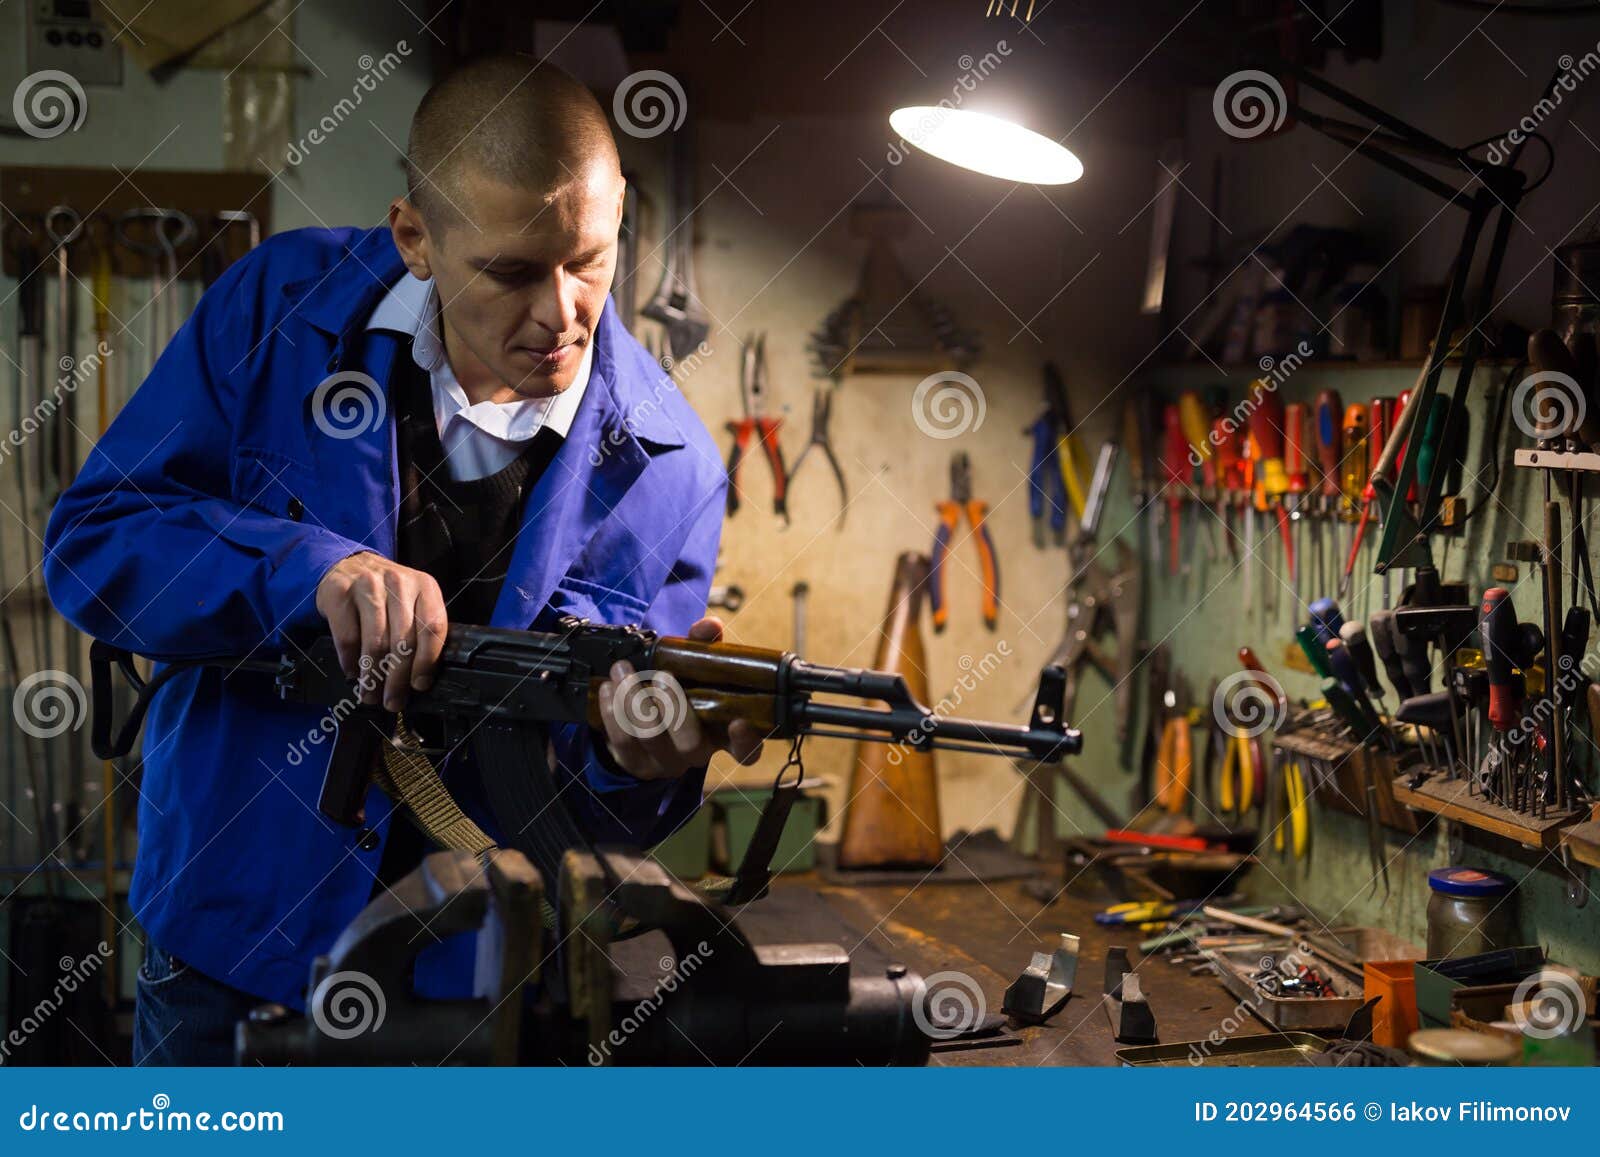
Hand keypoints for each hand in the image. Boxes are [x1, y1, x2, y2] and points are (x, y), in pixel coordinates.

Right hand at [315, 552, 447, 710]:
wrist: (347, 565)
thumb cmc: (385, 593)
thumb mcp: (411, 602)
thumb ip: (420, 630)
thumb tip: (419, 679)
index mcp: (425, 587)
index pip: (433, 628)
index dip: (427, 661)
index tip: (419, 685)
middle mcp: (399, 583)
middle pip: (404, 640)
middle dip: (397, 679)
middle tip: (392, 701)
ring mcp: (368, 586)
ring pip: (375, 642)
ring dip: (373, 676)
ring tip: (370, 695)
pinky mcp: (340, 593)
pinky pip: (347, 637)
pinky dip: (350, 661)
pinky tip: (352, 672)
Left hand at [595, 616, 765, 780]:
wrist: (641, 720)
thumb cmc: (679, 690)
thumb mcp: (694, 669)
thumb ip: (704, 646)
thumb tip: (710, 626)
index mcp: (720, 734)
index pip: (746, 751)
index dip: (746, 742)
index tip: (738, 722)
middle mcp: (696, 754)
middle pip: (690, 745)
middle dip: (674, 707)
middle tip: (662, 676)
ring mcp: (664, 762)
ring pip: (650, 738)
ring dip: (633, 700)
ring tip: (622, 668)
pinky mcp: (634, 763)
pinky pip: (622, 741)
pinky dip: (613, 710)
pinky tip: (609, 687)